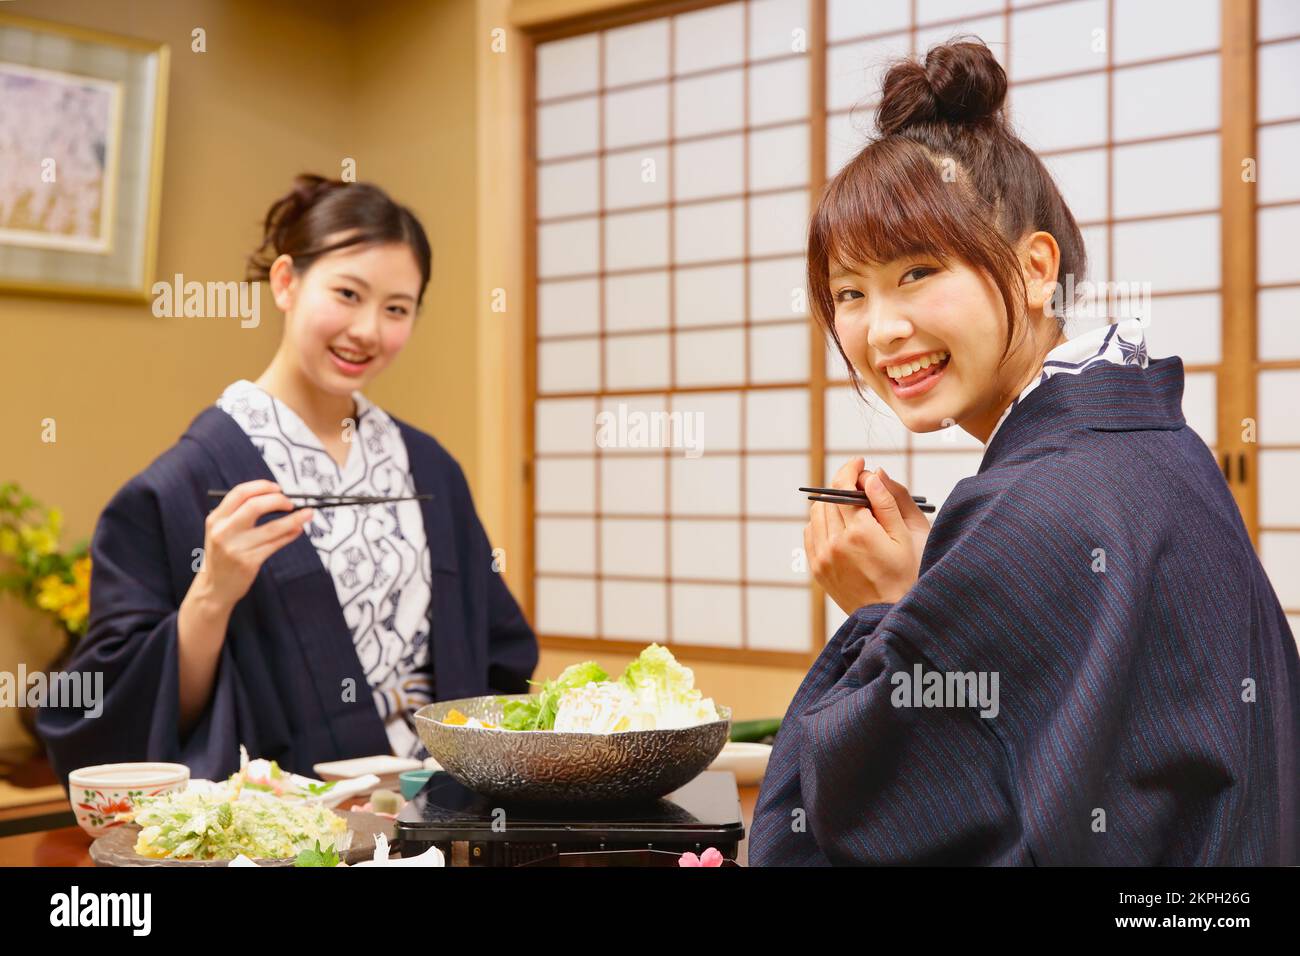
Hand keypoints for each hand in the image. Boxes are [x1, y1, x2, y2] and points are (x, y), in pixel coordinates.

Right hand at [192, 480, 312, 609]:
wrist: (214, 587)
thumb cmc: (224, 554)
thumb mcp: (223, 531)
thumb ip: (241, 514)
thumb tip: (278, 499)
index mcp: (216, 519)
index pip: (239, 493)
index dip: (262, 487)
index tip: (278, 488)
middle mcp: (223, 532)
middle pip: (255, 506)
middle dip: (278, 500)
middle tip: (291, 503)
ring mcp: (236, 548)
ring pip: (272, 527)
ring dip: (294, 519)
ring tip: (308, 513)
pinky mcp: (248, 563)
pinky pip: (275, 544)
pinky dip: (290, 535)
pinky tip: (298, 530)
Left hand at [805, 457, 930, 614]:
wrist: (890, 615)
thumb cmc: (908, 574)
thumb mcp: (907, 535)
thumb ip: (889, 501)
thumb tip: (873, 474)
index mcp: (860, 532)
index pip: (843, 486)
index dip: (850, 469)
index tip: (860, 462)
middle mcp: (835, 543)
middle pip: (828, 498)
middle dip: (844, 484)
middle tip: (861, 484)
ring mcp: (822, 557)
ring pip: (817, 513)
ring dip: (831, 502)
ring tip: (853, 506)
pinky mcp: (817, 568)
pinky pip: (810, 533)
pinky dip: (822, 522)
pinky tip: (840, 525)